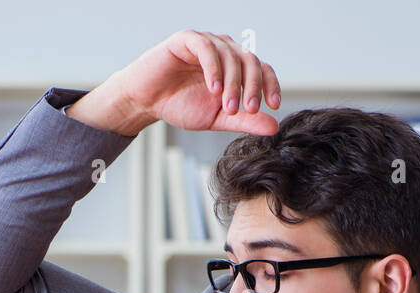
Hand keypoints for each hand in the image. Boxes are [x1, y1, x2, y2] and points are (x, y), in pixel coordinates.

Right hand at [75, 29, 281, 136]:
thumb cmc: (180, 105)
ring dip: (232, 83)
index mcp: (234, 67)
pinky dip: (213, 69)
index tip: (272, 105)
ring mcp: (207, 43)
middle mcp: (224, 50)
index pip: (261, 69)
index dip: (269, 85)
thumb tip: (273, 126)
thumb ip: (244, 121)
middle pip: (249, 61)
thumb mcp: (217, 119)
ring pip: (230, 55)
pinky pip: (207, 49)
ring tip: (227, 106)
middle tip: (247, 110)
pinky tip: (213, 89)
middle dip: (251, 87)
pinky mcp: (187, 39)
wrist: (146, 102)